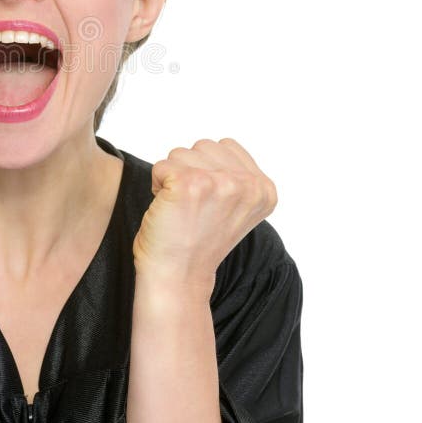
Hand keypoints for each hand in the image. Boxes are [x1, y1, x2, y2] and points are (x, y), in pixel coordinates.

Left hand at [132, 138, 277, 297]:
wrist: (177, 277)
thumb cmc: (198, 241)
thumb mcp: (236, 207)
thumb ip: (237, 177)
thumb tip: (220, 147)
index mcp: (265, 189)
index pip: (226, 146)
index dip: (207, 170)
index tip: (208, 203)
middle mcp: (248, 185)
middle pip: (203, 146)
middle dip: (189, 170)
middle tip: (191, 207)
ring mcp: (220, 183)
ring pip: (180, 153)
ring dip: (172, 176)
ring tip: (181, 209)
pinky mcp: (190, 184)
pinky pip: (161, 166)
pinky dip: (156, 184)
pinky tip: (168, 209)